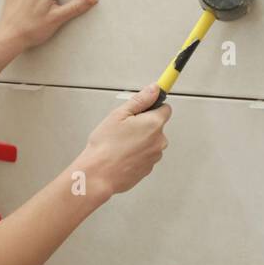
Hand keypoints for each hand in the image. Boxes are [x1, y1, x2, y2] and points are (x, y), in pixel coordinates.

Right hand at [75, 83, 171, 197]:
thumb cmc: (105, 146)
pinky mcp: (147, 169)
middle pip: (157, 126)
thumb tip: (154, 89)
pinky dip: (136, 153)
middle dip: (143, 124)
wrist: (98, 174)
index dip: (152, 106)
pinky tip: (122, 154)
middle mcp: (159, 141)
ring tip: (120, 143)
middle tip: (124, 127)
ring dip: (140, 140)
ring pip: (150, 141)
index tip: (144, 107)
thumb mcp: (119, 115)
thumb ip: (140, 100)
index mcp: (154, 124)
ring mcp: (154, 157)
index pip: (165, 108)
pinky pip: (145, 155)